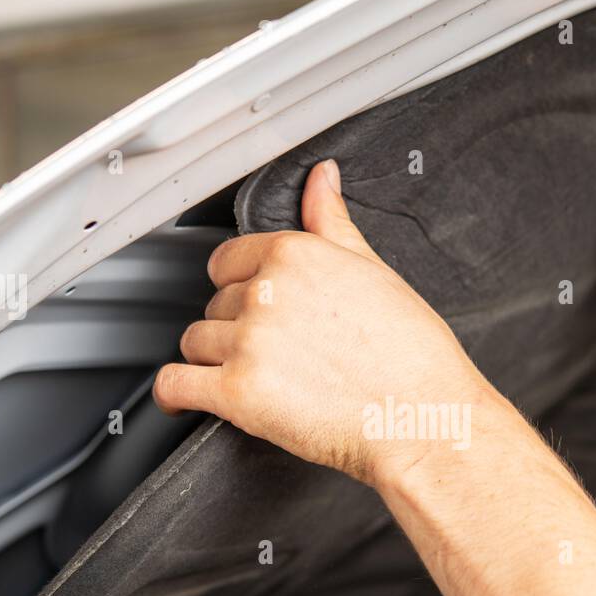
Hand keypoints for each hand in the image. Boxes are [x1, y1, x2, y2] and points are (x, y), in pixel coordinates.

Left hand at [153, 160, 500, 485]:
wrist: (423, 418)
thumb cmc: (411, 354)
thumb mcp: (375, 270)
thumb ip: (332, 222)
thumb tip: (322, 177)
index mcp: (296, 254)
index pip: (230, 260)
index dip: (243, 287)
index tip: (260, 308)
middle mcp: (266, 292)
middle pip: (215, 304)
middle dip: (236, 327)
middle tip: (276, 353)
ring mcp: (248, 342)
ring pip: (195, 342)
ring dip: (212, 361)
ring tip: (252, 378)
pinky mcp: (238, 393)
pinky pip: (175, 385)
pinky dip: (172, 395)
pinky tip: (182, 400)